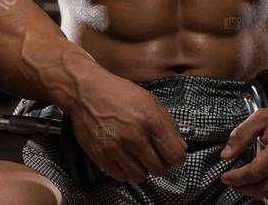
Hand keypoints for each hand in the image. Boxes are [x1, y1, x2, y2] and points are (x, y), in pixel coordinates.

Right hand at [65, 71, 186, 182]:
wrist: (87, 91)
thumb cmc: (119, 93)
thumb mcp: (150, 100)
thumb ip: (168, 124)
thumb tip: (181, 147)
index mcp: (151, 120)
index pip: (175, 155)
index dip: (177, 157)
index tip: (173, 155)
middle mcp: (134, 136)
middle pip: (159, 169)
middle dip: (160, 163)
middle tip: (154, 154)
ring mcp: (116, 148)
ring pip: (140, 176)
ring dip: (142, 168)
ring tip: (137, 155)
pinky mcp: (101, 156)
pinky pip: (121, 176)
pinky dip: (125, 170)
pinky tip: (123, 157)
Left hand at [219, 99, 267, 199]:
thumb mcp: (262, 117)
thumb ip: (242, 135)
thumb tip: (227, 154)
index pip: (255, 172)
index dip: (237, 178)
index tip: (226, 177)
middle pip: (264, 189)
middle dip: (244, 189)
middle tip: (234, 182)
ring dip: (257, 194)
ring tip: (247, 184)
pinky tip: (264, 185)